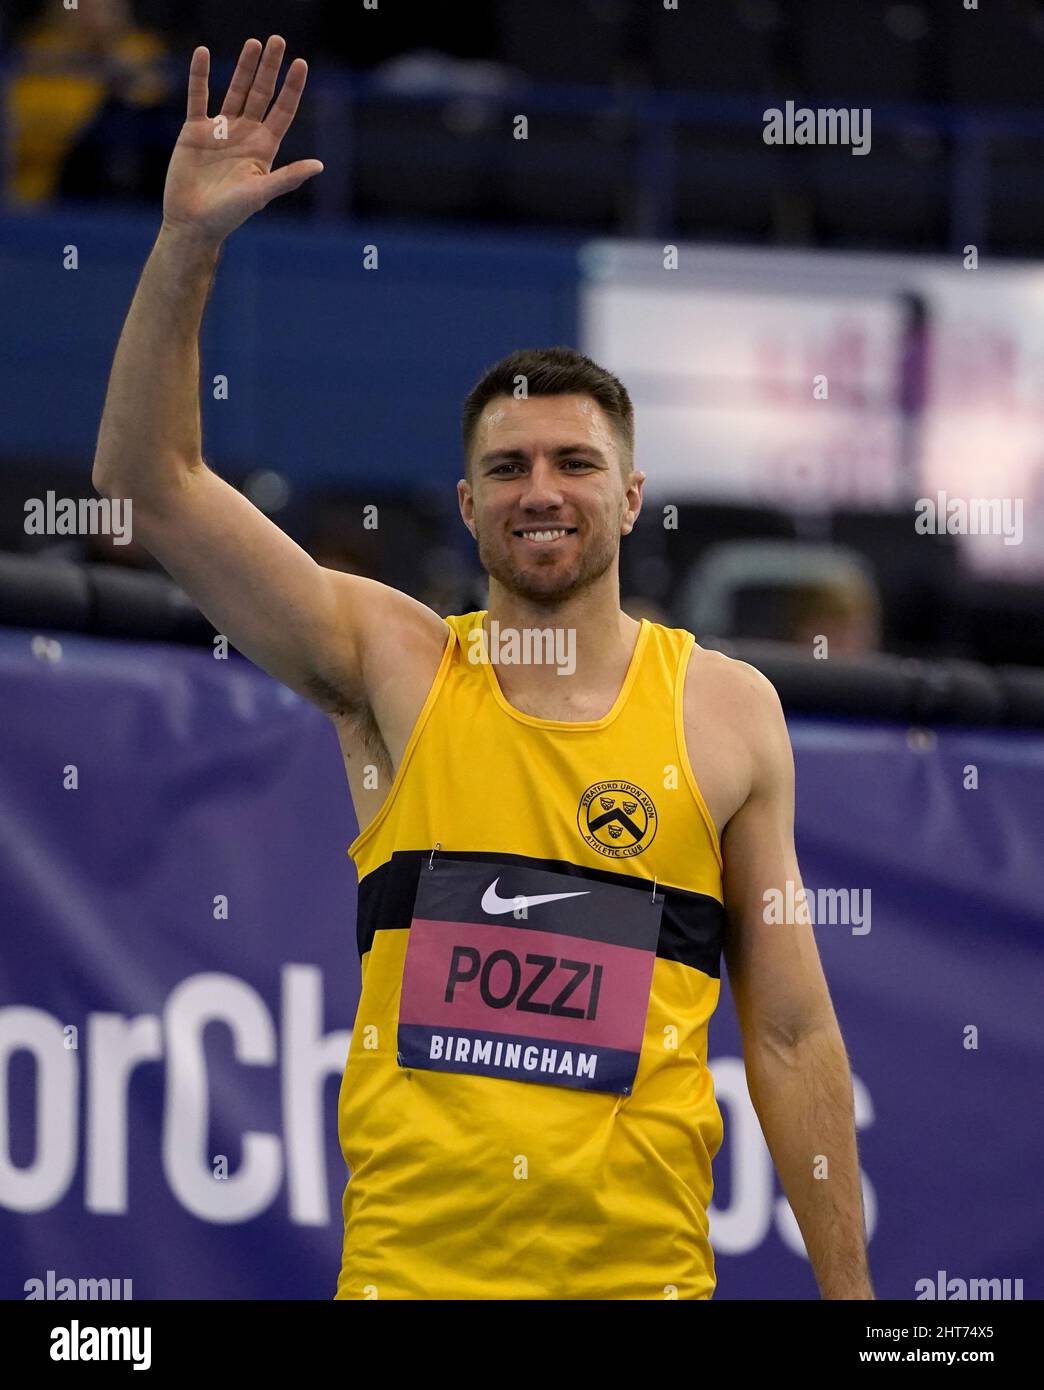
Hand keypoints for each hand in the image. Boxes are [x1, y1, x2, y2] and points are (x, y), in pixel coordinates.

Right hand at [162, 35, 322, 246]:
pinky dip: (199, 76)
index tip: (301, 63)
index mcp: (264, 148)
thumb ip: (288, 176)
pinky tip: (202, 53)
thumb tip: (319, 165)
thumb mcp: (261, 192)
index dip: (291, 88)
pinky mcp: (194, 130)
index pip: (282, 111)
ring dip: (244, 67)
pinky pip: (197, 97)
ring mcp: (220, 130)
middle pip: (261, 94)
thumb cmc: (230, 214)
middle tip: (277, 41)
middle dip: (270, 69)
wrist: (194, 222)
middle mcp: (245, 134)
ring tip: (254, 43)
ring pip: (234, 90)